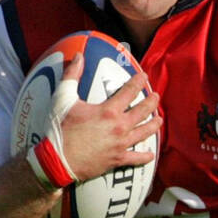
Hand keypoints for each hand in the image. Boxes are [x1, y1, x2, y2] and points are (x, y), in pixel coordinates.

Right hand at [55, 53, 160, 183]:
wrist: (58, 160)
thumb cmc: (60, 130)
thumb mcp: (63, 99)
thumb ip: (72, 76)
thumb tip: (78, 56)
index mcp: (108, 111)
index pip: (130, 91)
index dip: (138, 82)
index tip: (144, 77)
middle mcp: (119, 127)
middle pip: (142, 112)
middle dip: (151, 102)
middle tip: (156, 97)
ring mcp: (120, 144)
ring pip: (144, 133)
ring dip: (153, 125)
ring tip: (159, 120)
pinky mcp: (117, 160)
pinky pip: (136, 158)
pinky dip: (145, 157)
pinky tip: (151, 154)